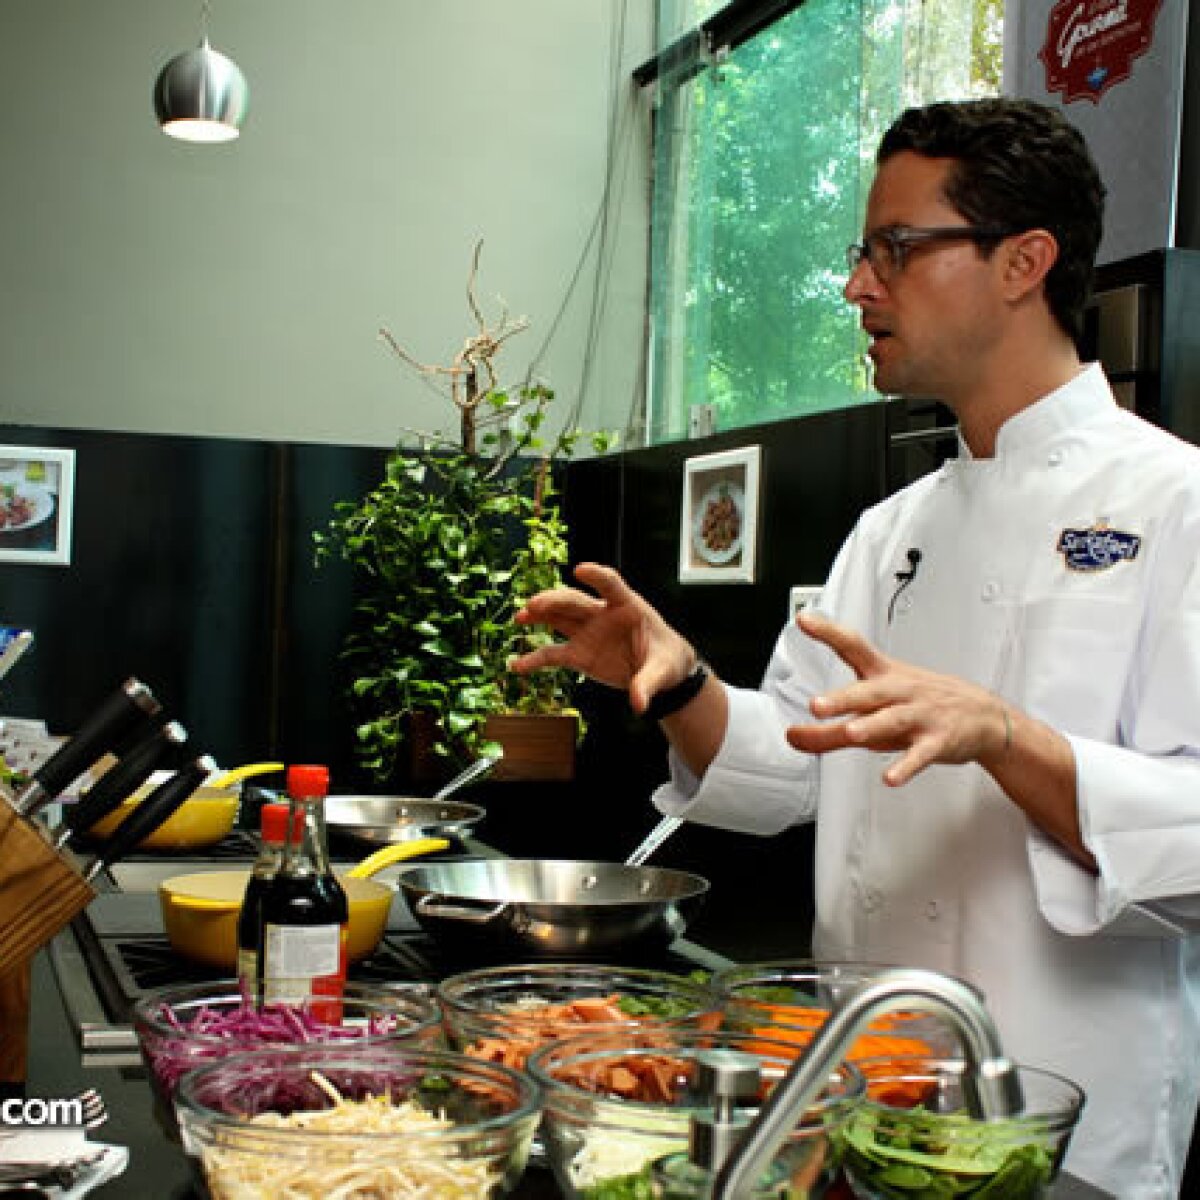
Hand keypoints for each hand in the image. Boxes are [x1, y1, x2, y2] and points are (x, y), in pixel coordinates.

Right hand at [511, 562, 695, 712]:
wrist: (659, 672)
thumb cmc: (665, 659)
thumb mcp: (663, 671)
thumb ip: (648, 683)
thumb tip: (639, 703)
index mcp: (627, 606)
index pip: (610, 584)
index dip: (596, 576)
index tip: (580, 570)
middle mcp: (602, 614)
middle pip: (574, 600)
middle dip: (554, 600)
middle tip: (534, 604)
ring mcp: (587, 632)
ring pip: (558, 618)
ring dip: (539, 615)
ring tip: (521, 617)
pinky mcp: (579, 653)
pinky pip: (553, 654)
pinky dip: (535, 659)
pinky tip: (518, 666)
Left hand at [786, 610, 1008, 786]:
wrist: (983, 715)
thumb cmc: (921, 705)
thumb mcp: (876, 712)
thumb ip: (831, 729)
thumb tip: (791, 736)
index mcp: (884, 675)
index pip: (852, 647)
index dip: (828, 632)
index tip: (805, 621)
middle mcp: (900, 691)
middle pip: (869, 691)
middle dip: (843, 698)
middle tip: (816, 706)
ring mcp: (921, 715)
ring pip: (894, 719)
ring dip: (872, 726)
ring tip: (851, 733)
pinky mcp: (938, 741)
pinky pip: (921, 754)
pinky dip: (906, 766)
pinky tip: (890, 777)